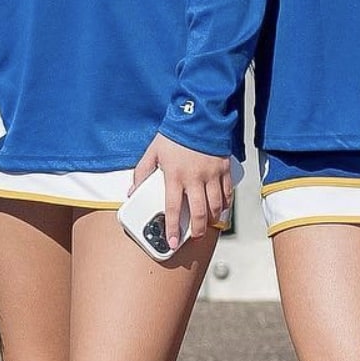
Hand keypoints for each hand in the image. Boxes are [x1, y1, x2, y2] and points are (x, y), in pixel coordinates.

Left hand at [131, 134, 230, 252]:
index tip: (171, 242)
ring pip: (216, 206)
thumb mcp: (152, 152)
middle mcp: (195, 179)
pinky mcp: (225, 171)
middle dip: (197, 230)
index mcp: (175, 176)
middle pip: (199, 213)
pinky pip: (227, 194)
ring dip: (211, 219)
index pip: (173, 208)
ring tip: (205, 224)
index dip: (172, 228)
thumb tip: (132, 191)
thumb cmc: (173, 136)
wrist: (198, 118)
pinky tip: (220, 209)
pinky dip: (225, 205)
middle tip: (193, 237)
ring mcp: (212, 176)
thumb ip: (141, 173)